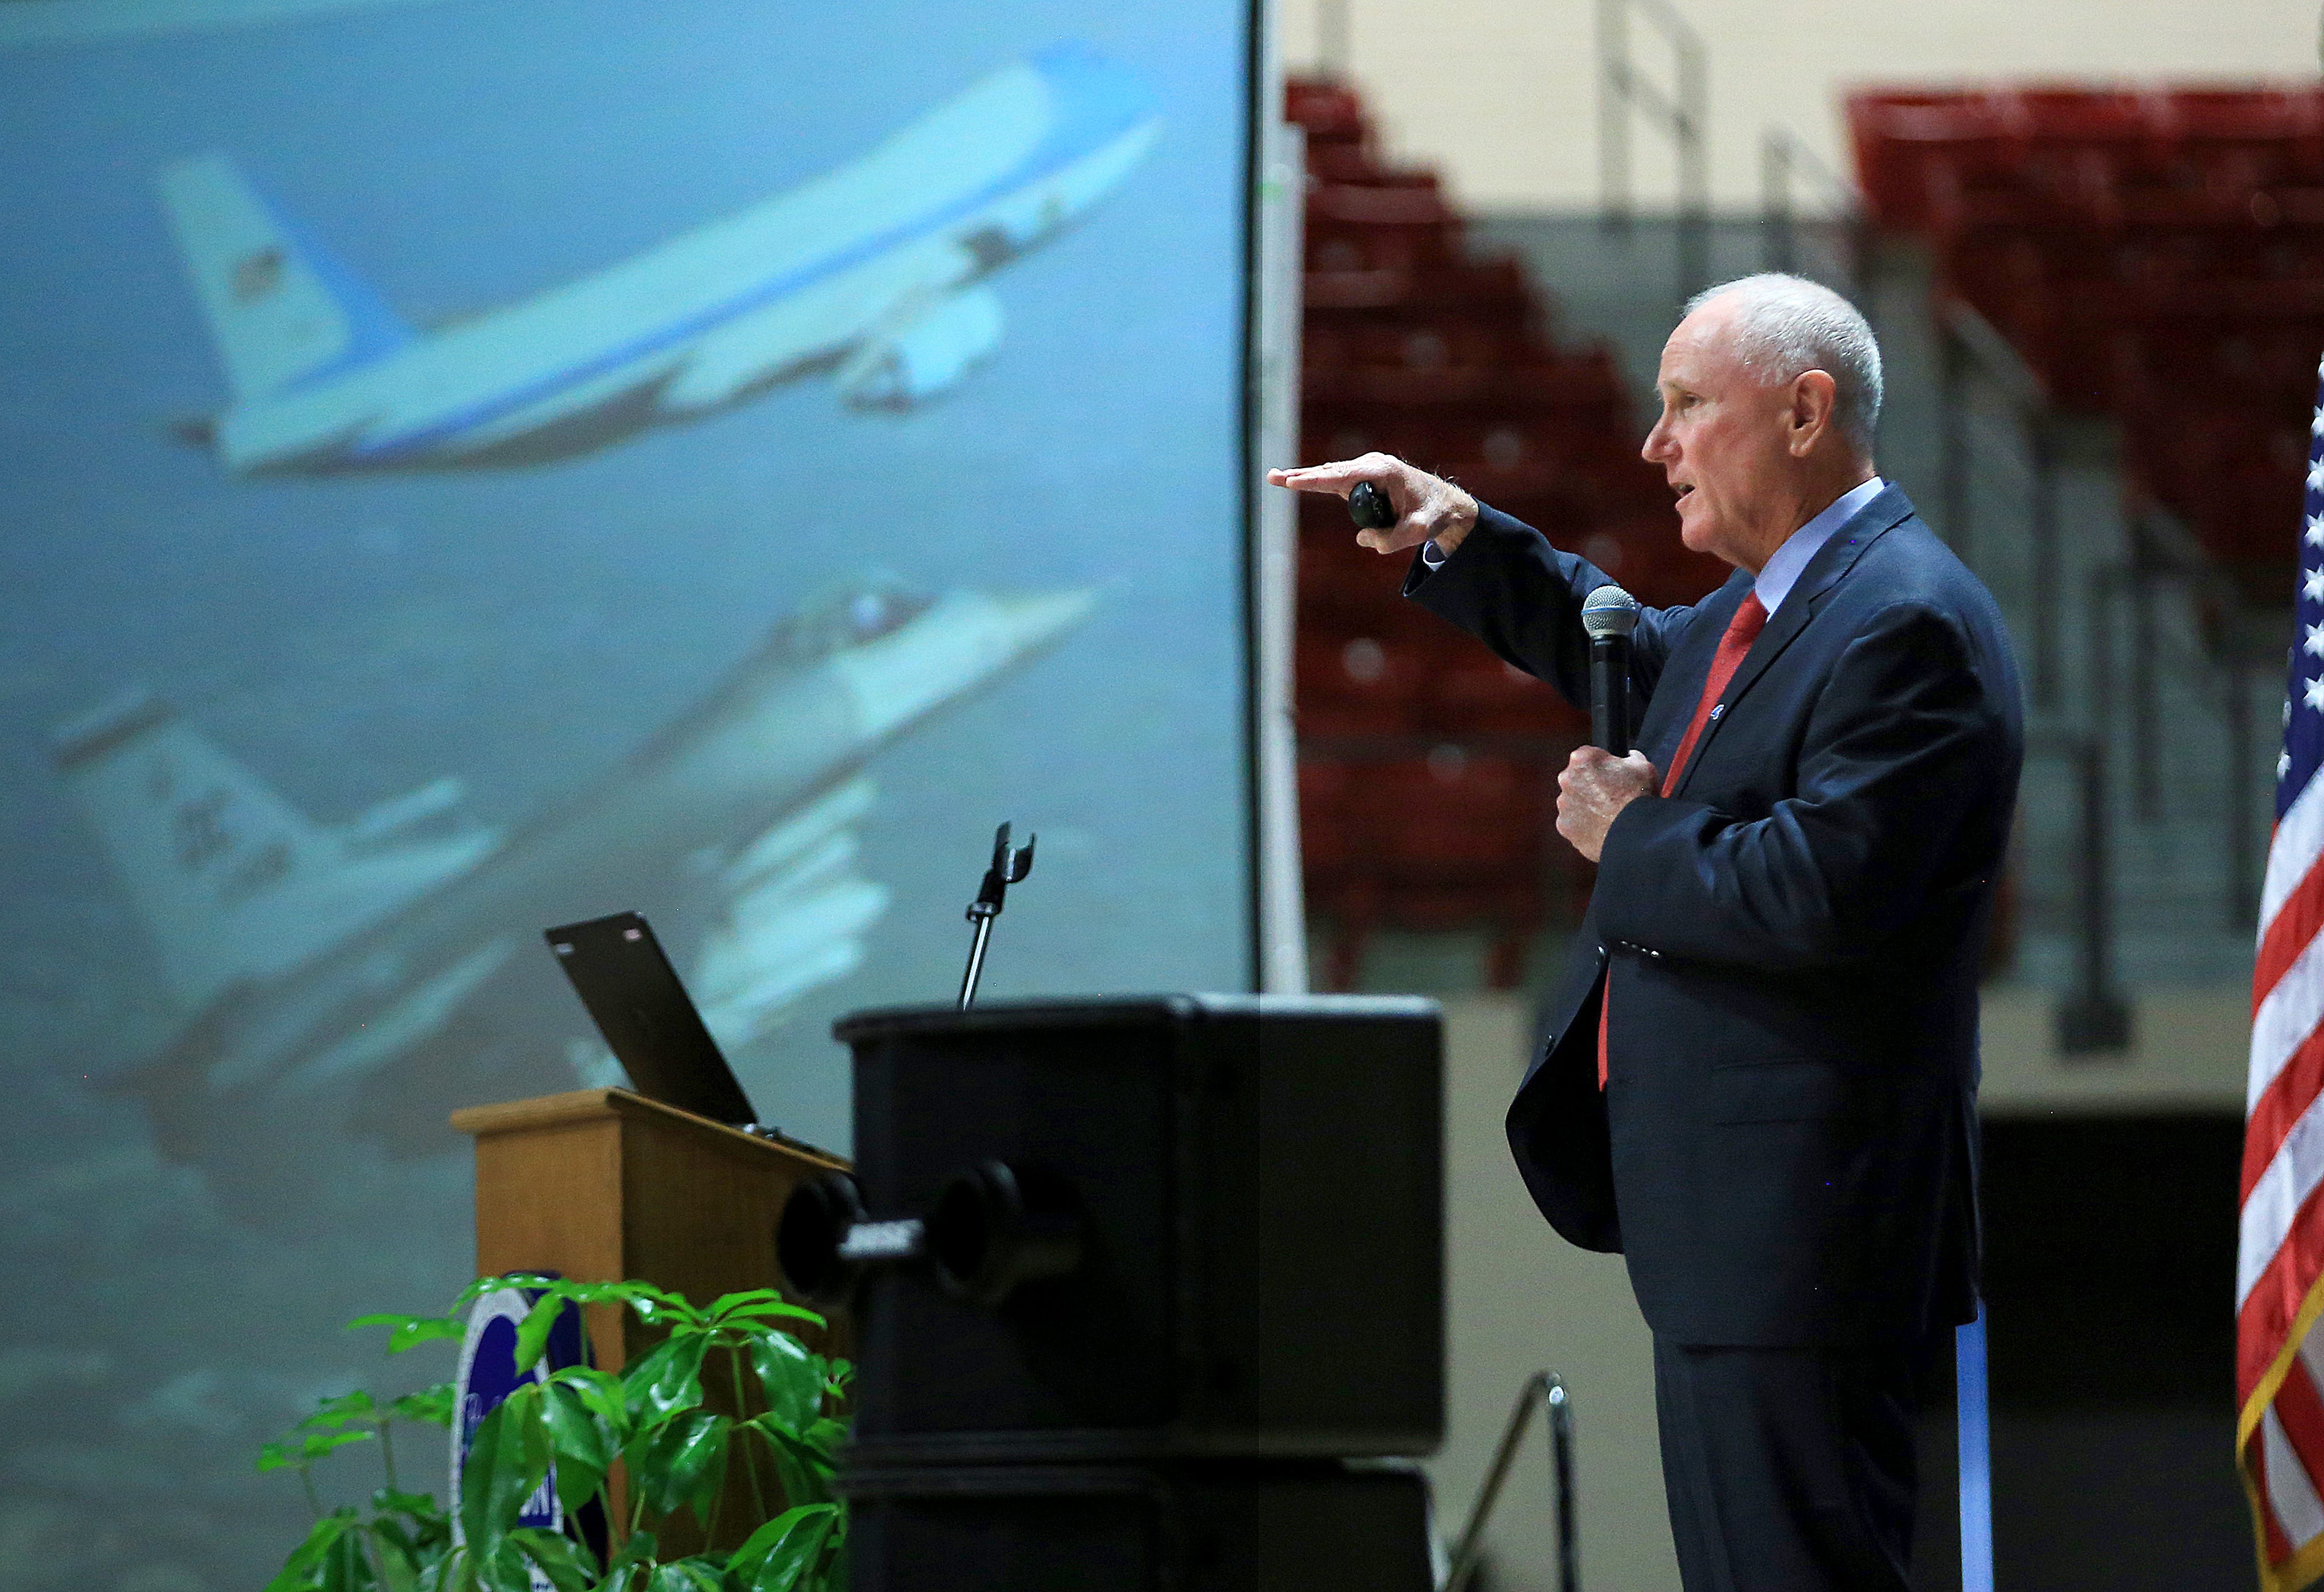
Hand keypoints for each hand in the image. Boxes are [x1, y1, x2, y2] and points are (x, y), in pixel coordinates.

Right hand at [1266, 453, 1478, 556]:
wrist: (1446, 504)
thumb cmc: (1433, 515)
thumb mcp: (1417, 533)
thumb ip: (1391, 541)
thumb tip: (1363, 539)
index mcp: (1384, 473)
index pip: (1341, 477)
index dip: (1314, 480)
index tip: (1293, 481)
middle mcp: (1373, 465)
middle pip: (1330, 471)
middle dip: (1301, 475)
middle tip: (1273, 477)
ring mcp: (1369, 468)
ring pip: (1332, 474)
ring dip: (1307, 477)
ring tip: (1278, 478)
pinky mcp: (1367, 476)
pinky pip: (1339, 479)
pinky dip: (1319, 480)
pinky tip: (1300, 479)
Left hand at [1557, 747, 1657, 863]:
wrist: (1634, 832)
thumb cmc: (1637, 797)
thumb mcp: (1643, 766)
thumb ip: (1631, 757)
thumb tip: (1629, 757)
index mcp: (1582, 759)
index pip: (1588, 756)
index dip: (1602, 765)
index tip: (1612, 774)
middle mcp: (1567, 779)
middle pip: (1577, 778)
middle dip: (1590, 785)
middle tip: (1611, 795)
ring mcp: (1564, 804)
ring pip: (1573, 801)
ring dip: (1586, 805)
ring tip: (1608, 813)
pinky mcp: (1564, 826)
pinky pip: (1573, 823)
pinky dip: (1583, 825)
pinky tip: (1601, 826)